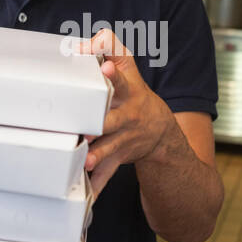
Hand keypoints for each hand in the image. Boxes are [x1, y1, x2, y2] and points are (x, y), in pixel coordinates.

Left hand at [76, 28, 174, 197]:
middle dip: (100, 124)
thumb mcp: (129, 68)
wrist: (160, 133)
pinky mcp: (117, 158)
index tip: (107, 68)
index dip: (114, 74)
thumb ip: (108, 47)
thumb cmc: (134, 95)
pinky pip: (106, 174)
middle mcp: (127, 117)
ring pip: (109, 149)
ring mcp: (123, 140)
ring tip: (87, 160)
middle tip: (87, 126)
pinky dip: (97, 186)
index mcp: (128, 93)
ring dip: (98, 156)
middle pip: (112, 120)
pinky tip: (86, 196)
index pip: (122, 80)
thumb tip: (81, 45)